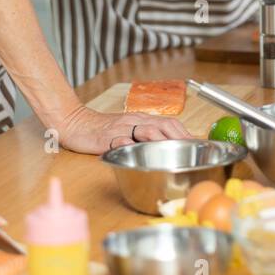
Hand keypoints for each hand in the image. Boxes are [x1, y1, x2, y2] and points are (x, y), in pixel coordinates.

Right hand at [56, 105, 191, 152]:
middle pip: (164, 124)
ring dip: (164, 141)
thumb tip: (166, 145)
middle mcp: (134, 121)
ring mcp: (121, 129)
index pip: (169, 121)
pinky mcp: (106, 139)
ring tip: (176, 151)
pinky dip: (134, 148)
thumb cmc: (101, 130)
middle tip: (193, 149)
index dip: (186, 132)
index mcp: (141, 119)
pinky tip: (142, 155)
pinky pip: (121, 142)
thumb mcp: (126, 128)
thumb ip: (143, 135)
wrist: (74, 123)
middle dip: (181, 137)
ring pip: (146, 131)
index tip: (199, 143)